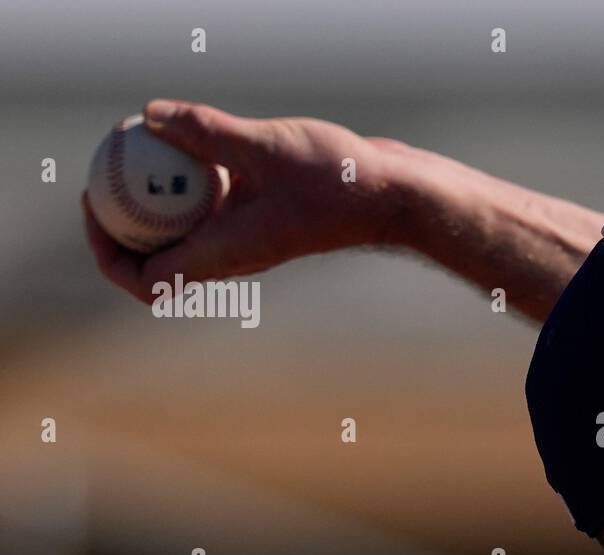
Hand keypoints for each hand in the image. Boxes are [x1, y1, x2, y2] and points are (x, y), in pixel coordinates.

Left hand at [83, 99, 403, 303]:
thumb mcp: (266, 147)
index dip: (108, 252)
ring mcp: (249, 234)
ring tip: (143, 143)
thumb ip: (206, 131)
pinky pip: (215, 202)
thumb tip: (148, 115)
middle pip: (156, 254)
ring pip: (185, 225)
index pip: (146, 281)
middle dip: (123, 217)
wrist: (397, 195)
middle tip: (106, 169)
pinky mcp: (266, 212)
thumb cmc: (341, 183)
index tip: (97, 206)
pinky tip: (197, 134)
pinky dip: (195, 175)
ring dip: (158, 192)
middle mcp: (232, 253)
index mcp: (225, 254)